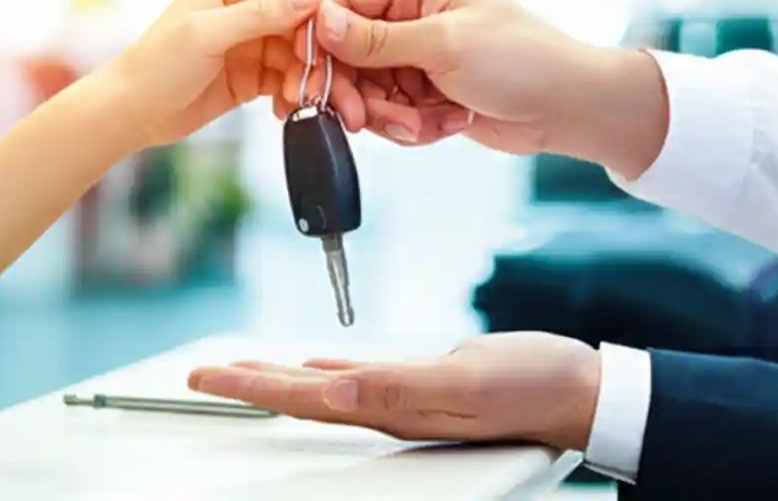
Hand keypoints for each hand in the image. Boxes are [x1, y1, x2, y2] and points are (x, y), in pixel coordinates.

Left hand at [107, 0, 318, 148]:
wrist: (131, 113)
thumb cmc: (156, 67)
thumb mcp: (207, 34)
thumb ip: (259, 13)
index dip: (312, 17)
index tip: (319, 50)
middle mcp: (243, 6)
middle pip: (300, 24)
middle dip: (312, 55)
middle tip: (315, 86)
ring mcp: (248, 41)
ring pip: (298, 54)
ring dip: (305, 79)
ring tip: (298, 102)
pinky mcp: (251, 73)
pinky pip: (286, 79)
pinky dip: (293, 93)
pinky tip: (285, 109)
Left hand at [188, 332, 601, 450]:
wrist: (579, 394)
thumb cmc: (532, 386)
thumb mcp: (466, 381)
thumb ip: (400, 387)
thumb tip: (336, 393)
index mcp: (390, 408)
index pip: (300, 399)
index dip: (248, 387)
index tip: (202, 378)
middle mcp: (388, 408)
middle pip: (298, 397)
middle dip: (246, 384)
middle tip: (198, 375)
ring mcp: (405, 398)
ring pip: (323, 388)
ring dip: (278, 378)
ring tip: (241, 370)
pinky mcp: (424, 382)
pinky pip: (359, 379)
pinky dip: (325, 372)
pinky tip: (315, 368)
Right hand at [286, 0, 666, 176]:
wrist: (565, 107)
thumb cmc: (522, 60)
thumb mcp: (445, 45)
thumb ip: (377, 39)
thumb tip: (321, 22)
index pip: (342, 1)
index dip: (326, 43)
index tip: (321, 81)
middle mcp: (410, 9)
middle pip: (346, 52)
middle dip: (360, 91)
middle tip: (365, 120)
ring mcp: (415, 49)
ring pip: (365, 87)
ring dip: (389, 115)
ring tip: (422, 125)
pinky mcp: (422, 85)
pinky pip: (389, 109)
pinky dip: (409, 124)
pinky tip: (444, 123)